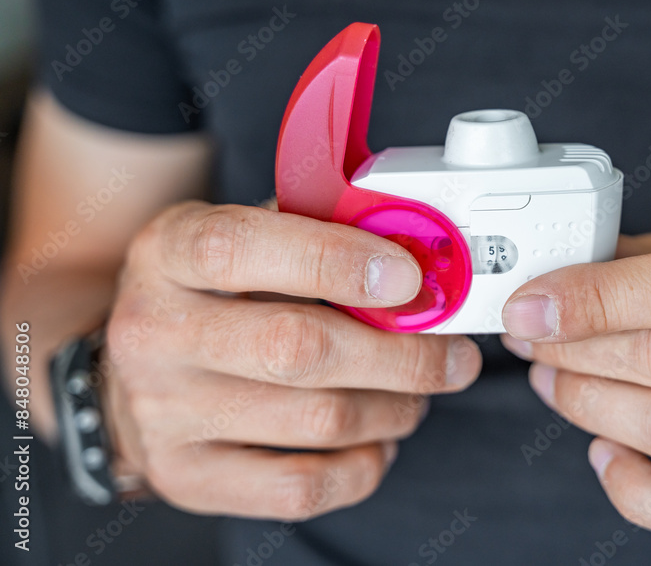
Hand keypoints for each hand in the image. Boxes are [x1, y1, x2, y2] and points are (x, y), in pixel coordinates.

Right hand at [103, 201, 480, 519]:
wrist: (132, 373)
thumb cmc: (211, 292)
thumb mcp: (244, 233)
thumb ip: (319, 229)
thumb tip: (415, 248)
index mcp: (167, 252)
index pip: (241, 248)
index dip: (334, 260)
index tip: (409, 279)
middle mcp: (154, 332)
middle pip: (297, 348)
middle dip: (401, 354)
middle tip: (453, 356)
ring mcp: (162, 412)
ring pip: (316, 420)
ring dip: (394, 408)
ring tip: (416, 393)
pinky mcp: (185, 476)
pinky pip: (299, 488)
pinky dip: (362, 466)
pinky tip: (376, 440)